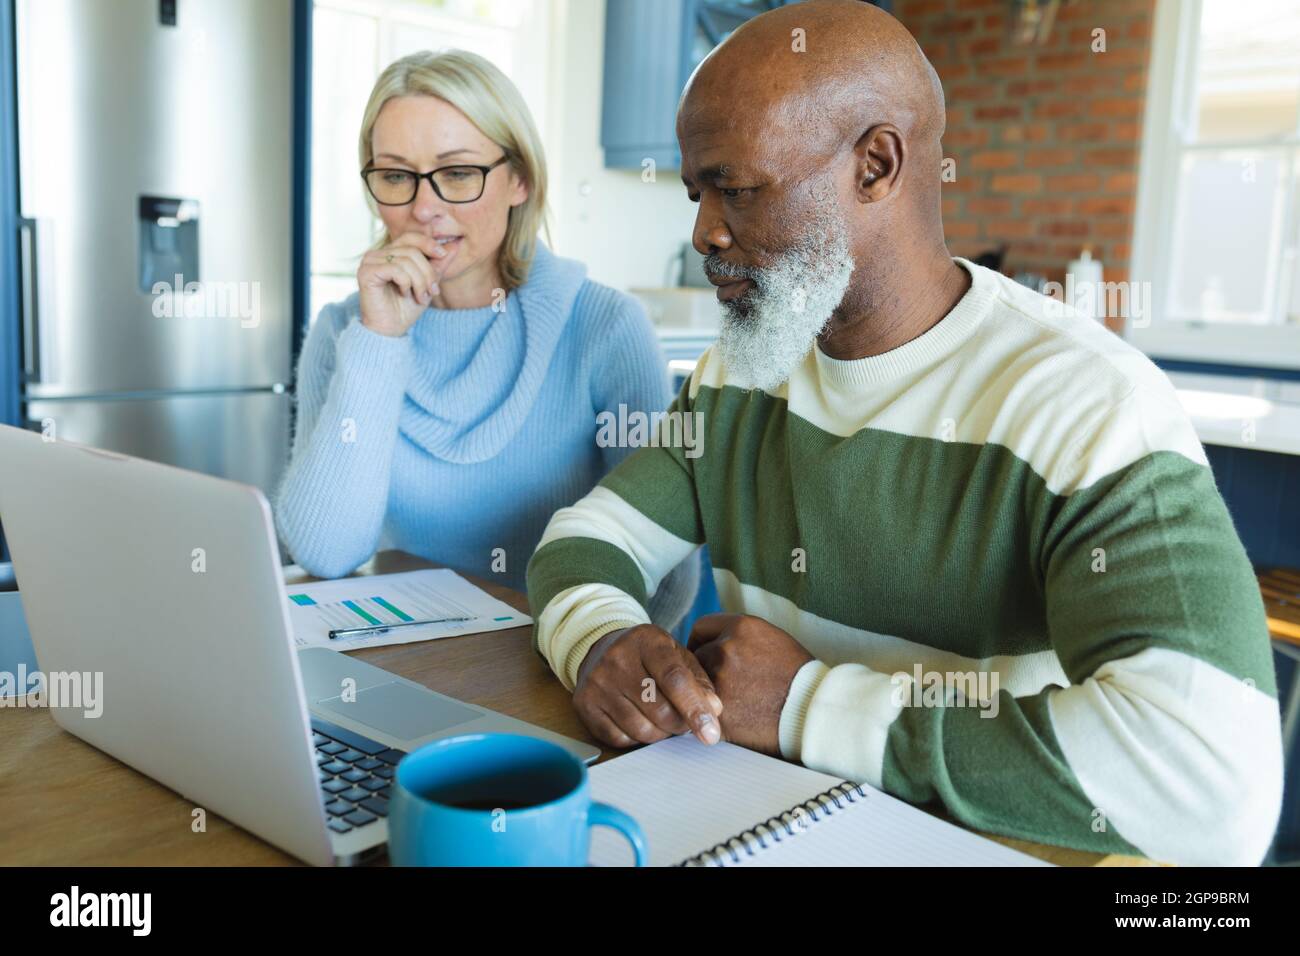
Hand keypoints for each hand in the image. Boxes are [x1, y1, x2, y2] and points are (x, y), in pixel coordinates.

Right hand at [357, 231, 453, 336]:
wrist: (390, 329)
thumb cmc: (406, 308)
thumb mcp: (428, 283)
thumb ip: (439, 264)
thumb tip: (455, 244)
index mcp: (390, 253)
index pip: (411, 237)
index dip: (429, 244)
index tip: (443, 255)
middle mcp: (377, 254)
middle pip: (412, 250)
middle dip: (428, 272)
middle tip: (432, 292)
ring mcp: (369, 261)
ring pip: (406, 261)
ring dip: (419, 282)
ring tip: (420, 297)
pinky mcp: (366, 272)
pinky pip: (395, 269)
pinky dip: (406, 283)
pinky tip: (404, 294)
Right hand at [573, 624, 723, 749]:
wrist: (602, 648)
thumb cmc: (649, 656)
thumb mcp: (678, 655)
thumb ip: (699, 680)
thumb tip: (714, 709)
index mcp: (647, 641)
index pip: (675, 679)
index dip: (695, 708)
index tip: (711, 733)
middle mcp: (617, 660)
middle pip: (659, 710)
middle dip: (680, 724)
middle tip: (686, 721)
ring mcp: (597, 683)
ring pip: (641, 729)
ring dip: (660, 733)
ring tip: (664, 720)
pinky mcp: (584, 705)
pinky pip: (620, 738)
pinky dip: (638, 738)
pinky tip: (641, 721)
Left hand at [688, 614, 813, 756]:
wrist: (815, 711)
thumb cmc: (800, 678)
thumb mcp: (772, 639)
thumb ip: (739, 635)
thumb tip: (713, 641)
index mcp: (740, 628)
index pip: (701, 627)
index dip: (701, 641)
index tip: (703, 652)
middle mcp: (725, 650)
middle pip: (695, 656)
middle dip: (703, 668)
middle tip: (721, 682)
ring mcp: (719, 682)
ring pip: (695, 685)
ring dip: (706, 692)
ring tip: (732, 701)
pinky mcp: (717, 712)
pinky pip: (701, 711)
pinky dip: (710, 715)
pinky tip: (732, 718)